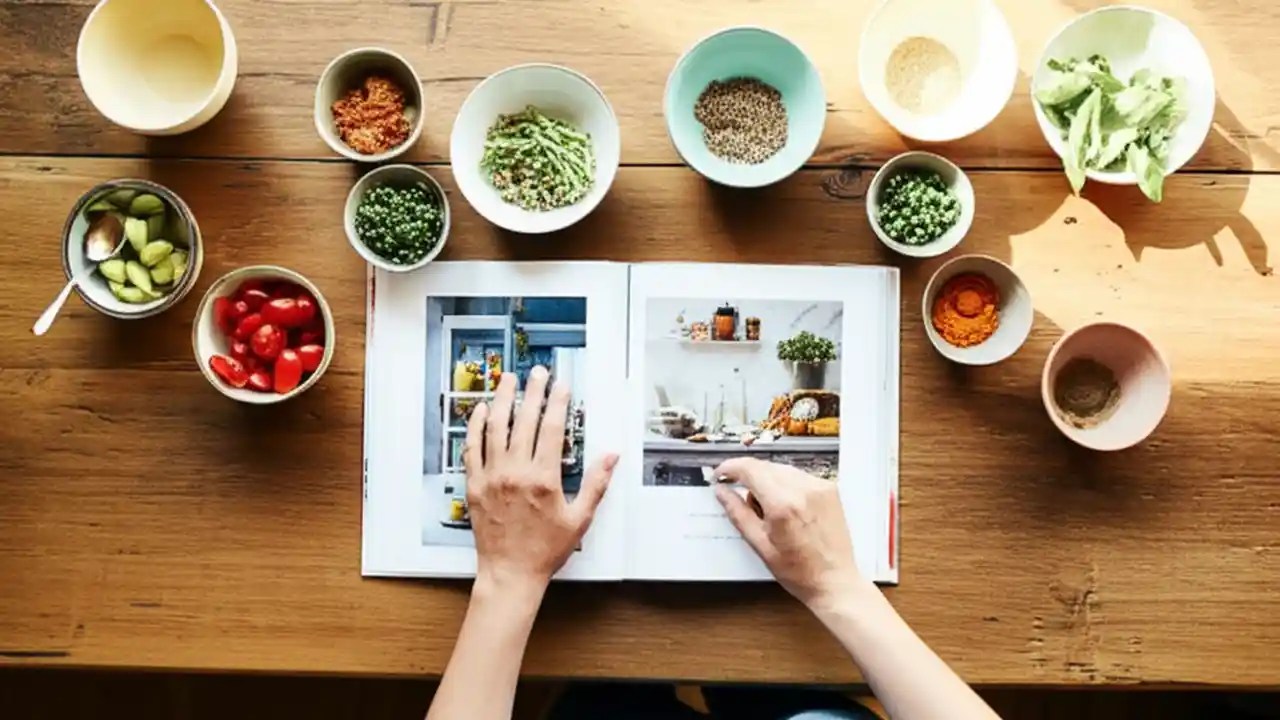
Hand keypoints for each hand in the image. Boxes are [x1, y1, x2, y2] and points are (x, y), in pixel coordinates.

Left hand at [465, 367, 617, 592]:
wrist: (510, 573)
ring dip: (502, 400)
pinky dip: (475, 425)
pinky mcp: (474, 485)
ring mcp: (491, 477)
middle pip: (524, 420)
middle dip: (533, 392)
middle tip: (538, 373)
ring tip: (508, 380)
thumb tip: (611, 457)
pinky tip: (480, 410)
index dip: (557, 402)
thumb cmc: (545, 550)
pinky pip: (472, 447)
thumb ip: (595, 484)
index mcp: (543, 479)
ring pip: (494, 427)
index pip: (551, 428)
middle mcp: (515, 473)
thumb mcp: (580, 519)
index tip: (562, 385)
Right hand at [714, 458, 867, 609]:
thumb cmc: (800, 572)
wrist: (835, 581)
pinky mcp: (829, 489)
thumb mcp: (760, 545)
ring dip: (767, 479)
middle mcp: (803, 490)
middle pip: (764, 465)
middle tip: (739, 493)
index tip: (721, 473)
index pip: (750, 469)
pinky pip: (798, 475)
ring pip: (781, 468)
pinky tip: (786, 505)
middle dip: (747, 475)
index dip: (730, 467)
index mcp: (783, 505)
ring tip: (767, 507)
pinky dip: (785, 483)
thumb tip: (722, 492)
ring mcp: (819, 487)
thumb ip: (738, 514)